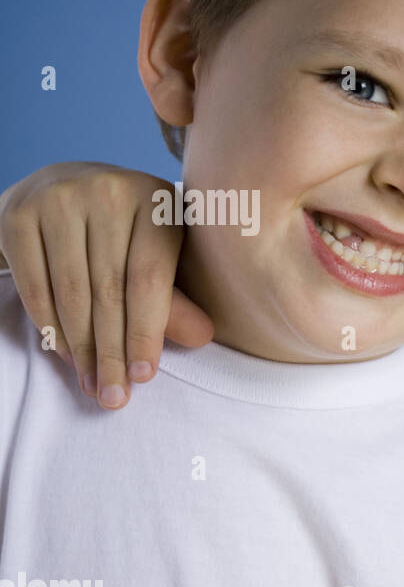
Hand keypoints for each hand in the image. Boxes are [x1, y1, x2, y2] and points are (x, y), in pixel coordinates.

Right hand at [0, 162, 213, 408]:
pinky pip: (35, 285)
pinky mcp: (18, 214)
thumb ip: (174, 298)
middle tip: (115, 397)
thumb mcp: (157, 257)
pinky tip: (65, 355)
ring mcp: (59, 198)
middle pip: (110, 290)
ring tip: (92, 386)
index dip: (147, 332)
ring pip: (71, 292)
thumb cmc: (124, 235)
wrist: (62, 190)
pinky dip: (50, 326)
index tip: (144, 377)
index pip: (149, 279)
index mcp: (156, 199)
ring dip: (82, 349)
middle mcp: (108, 190)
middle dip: (112, 352)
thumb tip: (202, 338)